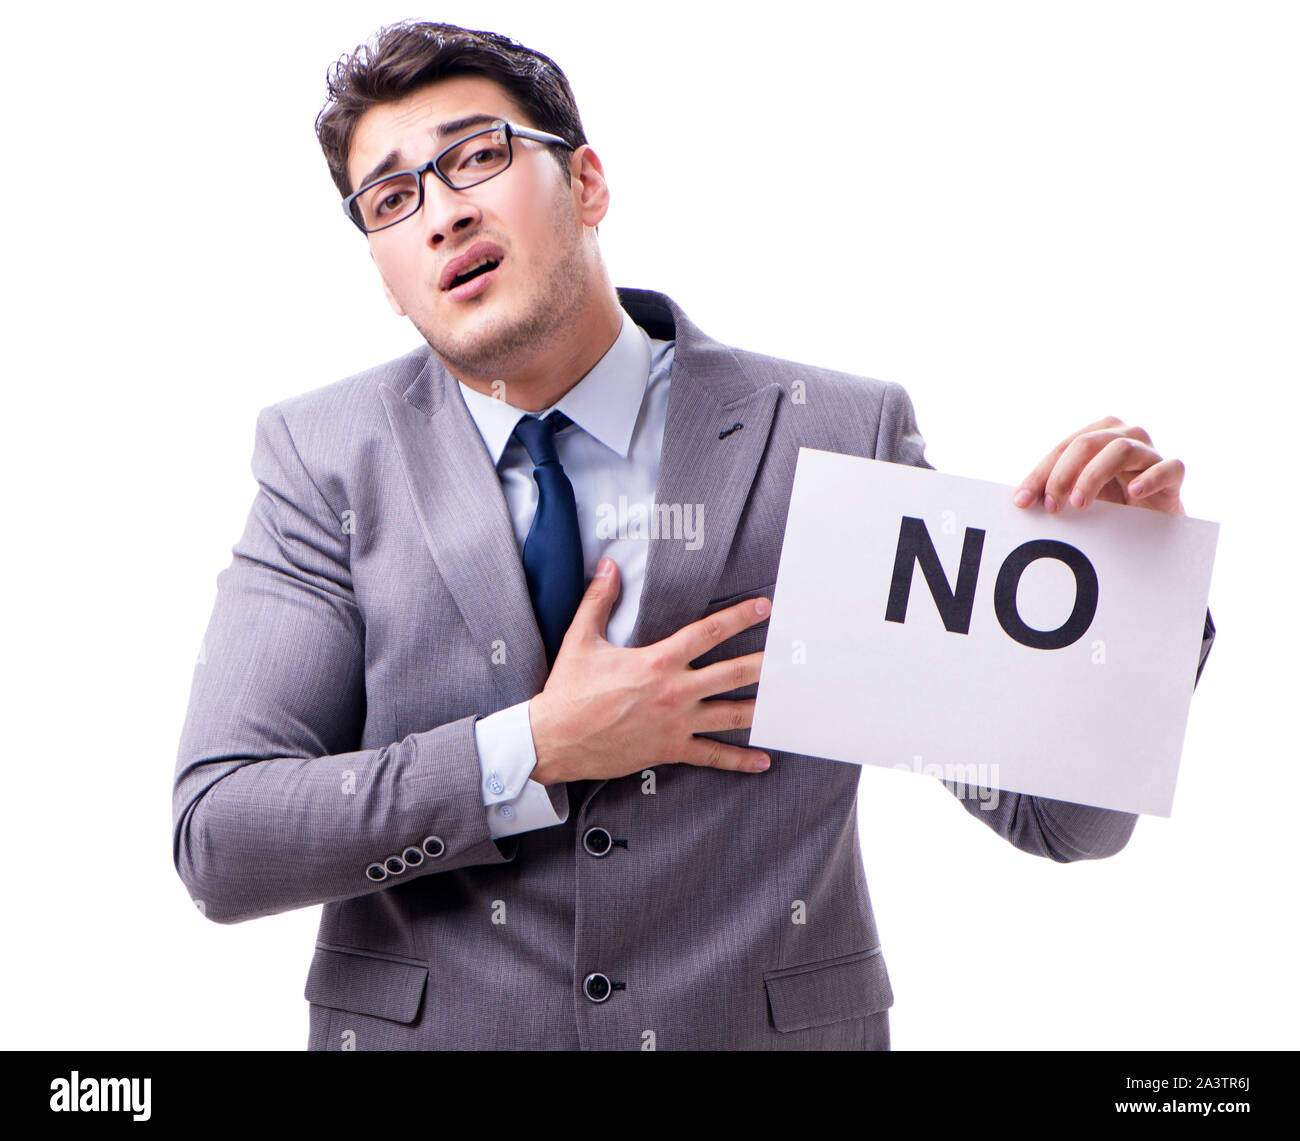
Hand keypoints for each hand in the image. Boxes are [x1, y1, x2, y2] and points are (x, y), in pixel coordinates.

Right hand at [528, 558, 770, 784]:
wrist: (555, 740)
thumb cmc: (568, 691)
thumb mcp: (581, 639)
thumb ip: (598, 600)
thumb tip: (607, 566)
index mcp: (657, 661)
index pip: (707, 633)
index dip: (738, 618)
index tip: (763, 608)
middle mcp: (674, 692)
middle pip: (732, 673)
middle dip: (765, 662)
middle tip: (793, 655)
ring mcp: (676, 724)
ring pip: (731, 714)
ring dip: (763, 707)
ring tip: (790, 703)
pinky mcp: (671, 751)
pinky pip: (712, 756)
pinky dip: (739, 760)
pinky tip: (762, 761)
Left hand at [1012, 416, 1185, 515]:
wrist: (1153, 522)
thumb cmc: (1111, 503)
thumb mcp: (1077, 494)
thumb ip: (1053, 491)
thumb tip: (1020, 500)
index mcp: (1097, 435)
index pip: (1061, 449)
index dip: (1039, 475)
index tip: (1022, 501)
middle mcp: (1124, 436)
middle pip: (1087, 444)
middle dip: (1062, 475)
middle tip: (1052, 506)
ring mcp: (1150, 452)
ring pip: (1120, 450)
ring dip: (1094, 475)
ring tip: (1080, 504)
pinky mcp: (1173, 472)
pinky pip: (1167, 467)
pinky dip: (1150, 478)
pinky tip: (1134, 493)